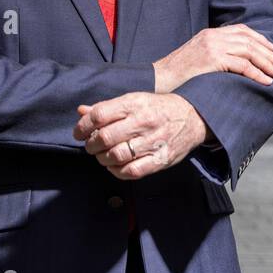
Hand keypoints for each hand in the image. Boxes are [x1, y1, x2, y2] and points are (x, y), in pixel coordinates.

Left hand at [74, 92, 208, 179]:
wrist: (193, 116)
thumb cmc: (158, 108)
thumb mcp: (134, 100)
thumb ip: (107, 108)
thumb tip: (81, 112)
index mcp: (135, 103)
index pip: (100, 115)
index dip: (83, 126)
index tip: (79, 133)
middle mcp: (143, 122)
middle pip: (106, 137)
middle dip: (91, 144)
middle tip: (91, 145)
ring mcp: (153, 141)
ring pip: (116, 156)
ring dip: (102, 159)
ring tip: (102, 155)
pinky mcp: (160, 159)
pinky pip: (131, 171)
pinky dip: (117, 171)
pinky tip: (114, 166)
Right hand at [152, 24, 272, 93]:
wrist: (159, 79)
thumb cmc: (178, 75)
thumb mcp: (197, 58)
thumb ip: (214, 55)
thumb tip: (233, 64)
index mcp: (209, 33)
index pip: (241, 30)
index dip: (259, 39)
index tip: (272, 49)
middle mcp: (213, 36)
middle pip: (249, 40)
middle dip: (268, 53)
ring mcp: (213, 46)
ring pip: (249, 51)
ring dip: (266, 63)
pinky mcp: (213, 59)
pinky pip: (242, 65)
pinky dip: (257, 73)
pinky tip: (265, 81)